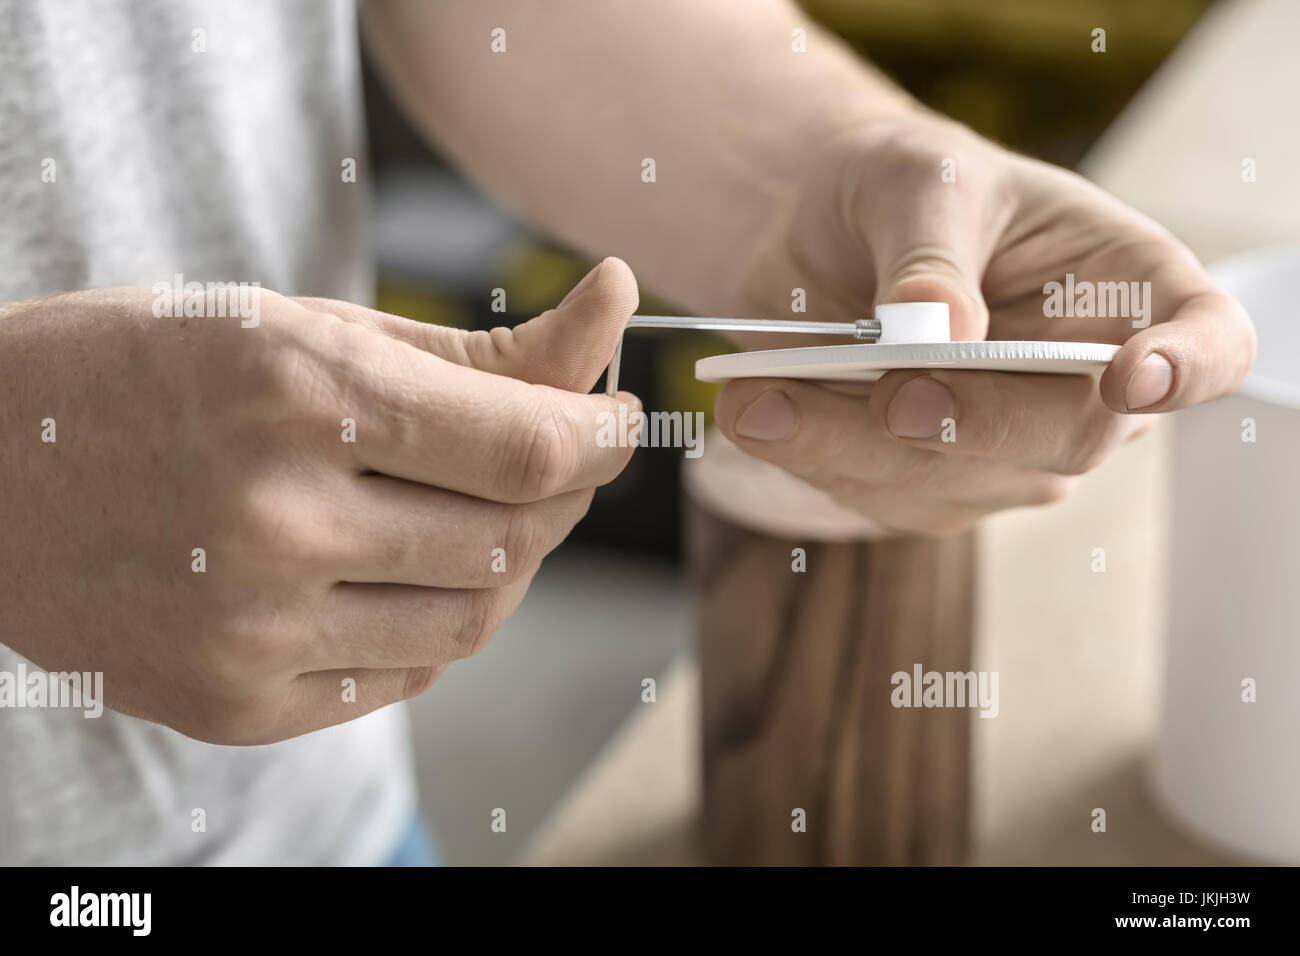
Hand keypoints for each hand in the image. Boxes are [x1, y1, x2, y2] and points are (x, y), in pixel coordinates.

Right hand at [0, 258, 639, 742]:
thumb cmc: (141, 373)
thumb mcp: (302, 325)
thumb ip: (476, 349)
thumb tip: (614, 312)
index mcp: (299, 392)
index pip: (530, 450)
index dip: (603, 439)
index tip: (617, 423)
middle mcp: (277, 519)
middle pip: (514, 541)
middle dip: (557, 497)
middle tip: (540, 458)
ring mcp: (251, 628)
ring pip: (472, 621)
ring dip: (502, 565)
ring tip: (460, 512)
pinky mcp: (235, 704)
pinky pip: (402, 678)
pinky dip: (430, 625)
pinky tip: (390, 573)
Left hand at [715, 114, 1255, 533]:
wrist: (824, 230)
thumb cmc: (903, 186)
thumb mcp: (920, 180)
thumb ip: (932, 252)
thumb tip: (943, 331)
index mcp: (1127, 293)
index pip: (1206, 348)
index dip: (1186, 371)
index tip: (1133, 377)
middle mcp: (1082, 389)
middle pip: (1062, 440)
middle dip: (969, 422)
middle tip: (887, 392)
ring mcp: (1007, 450)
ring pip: (953, 484)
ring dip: (850, 448)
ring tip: (756, 397)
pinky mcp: (927, 483)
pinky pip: (877, 495)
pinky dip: (812, 458)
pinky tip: (756, 411)